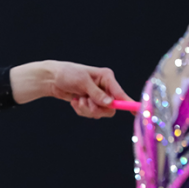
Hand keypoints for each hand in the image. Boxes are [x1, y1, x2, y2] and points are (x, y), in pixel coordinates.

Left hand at [10, 60, 131, 118]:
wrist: (52, 79)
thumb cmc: (67, 74)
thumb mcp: (82, 82)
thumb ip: (96, 93)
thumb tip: (109, 103)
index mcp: (107, 78)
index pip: (120, 94)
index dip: (128, 103)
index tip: (136, 112)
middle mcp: (105, 87)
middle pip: (110, 108)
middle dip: (96, 109)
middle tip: (86, 103)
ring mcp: (97, 96)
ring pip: (100, 112)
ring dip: (86, 109)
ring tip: (77, 100)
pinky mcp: (89, 102)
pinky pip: (90, 113)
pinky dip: (81, 110)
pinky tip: (74, 101)